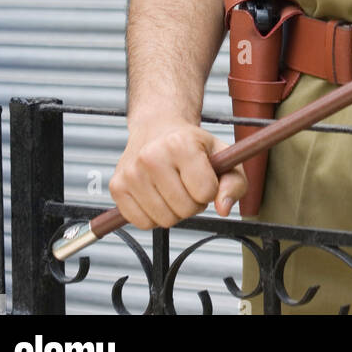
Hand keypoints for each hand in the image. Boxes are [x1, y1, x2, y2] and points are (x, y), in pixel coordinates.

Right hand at [109, 119, 247, 229]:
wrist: (158, 127)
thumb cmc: (193, 144)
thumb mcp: (223, 156)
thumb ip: (234, 183)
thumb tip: (224, 209)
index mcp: (180, 143)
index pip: (206, 192)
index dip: (210, 190)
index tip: (204, 176)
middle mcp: (151, 156)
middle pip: (185, 209)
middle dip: (193, 203)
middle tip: (188, 183)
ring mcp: (131, 172)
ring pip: (164, 220)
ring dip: (174, 211)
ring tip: (173, 187)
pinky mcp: (117, 187)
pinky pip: (143, 223)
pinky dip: (154, 216)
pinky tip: (156, 194)